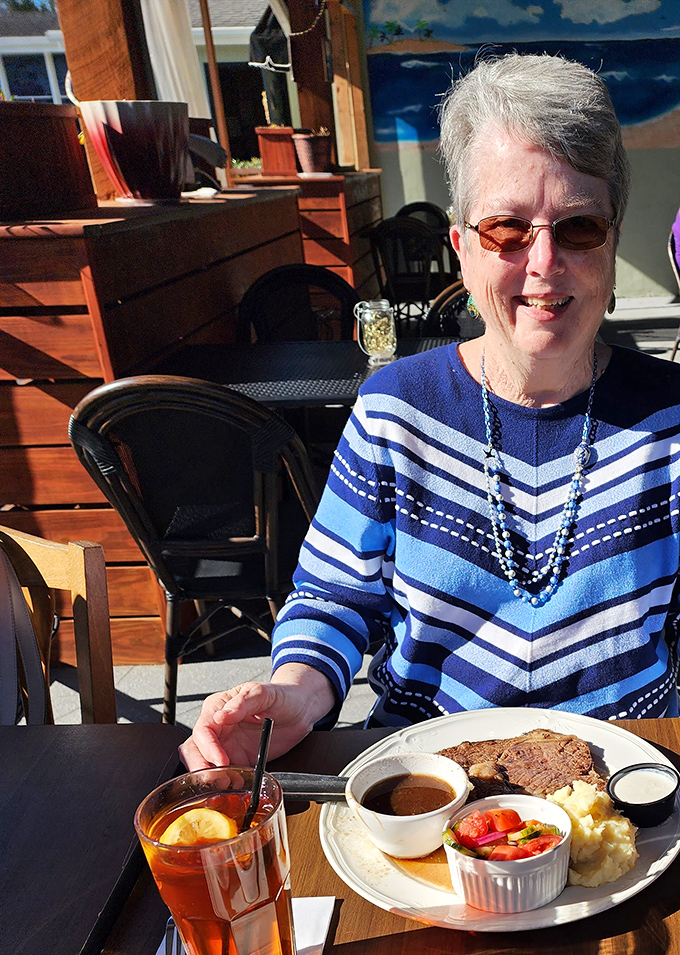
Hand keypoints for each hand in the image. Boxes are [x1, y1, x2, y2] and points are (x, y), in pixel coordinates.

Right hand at [179, 665, 335, 770]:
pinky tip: (237, 785)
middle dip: (200, 766)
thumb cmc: (281, 695)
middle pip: (195, 749)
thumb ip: (243, 702)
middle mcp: (218, 727)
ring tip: (227, 784)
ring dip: (211, 776)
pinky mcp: (237, 758)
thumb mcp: (264, 693)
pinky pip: (225, 773)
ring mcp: (226, 744)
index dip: (208, 747)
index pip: (203, 729)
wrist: (300, 709)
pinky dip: (226, 782)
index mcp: (219, 706)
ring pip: (204, 763)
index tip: (221, 760)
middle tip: (217, 779)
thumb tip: (221, 715)